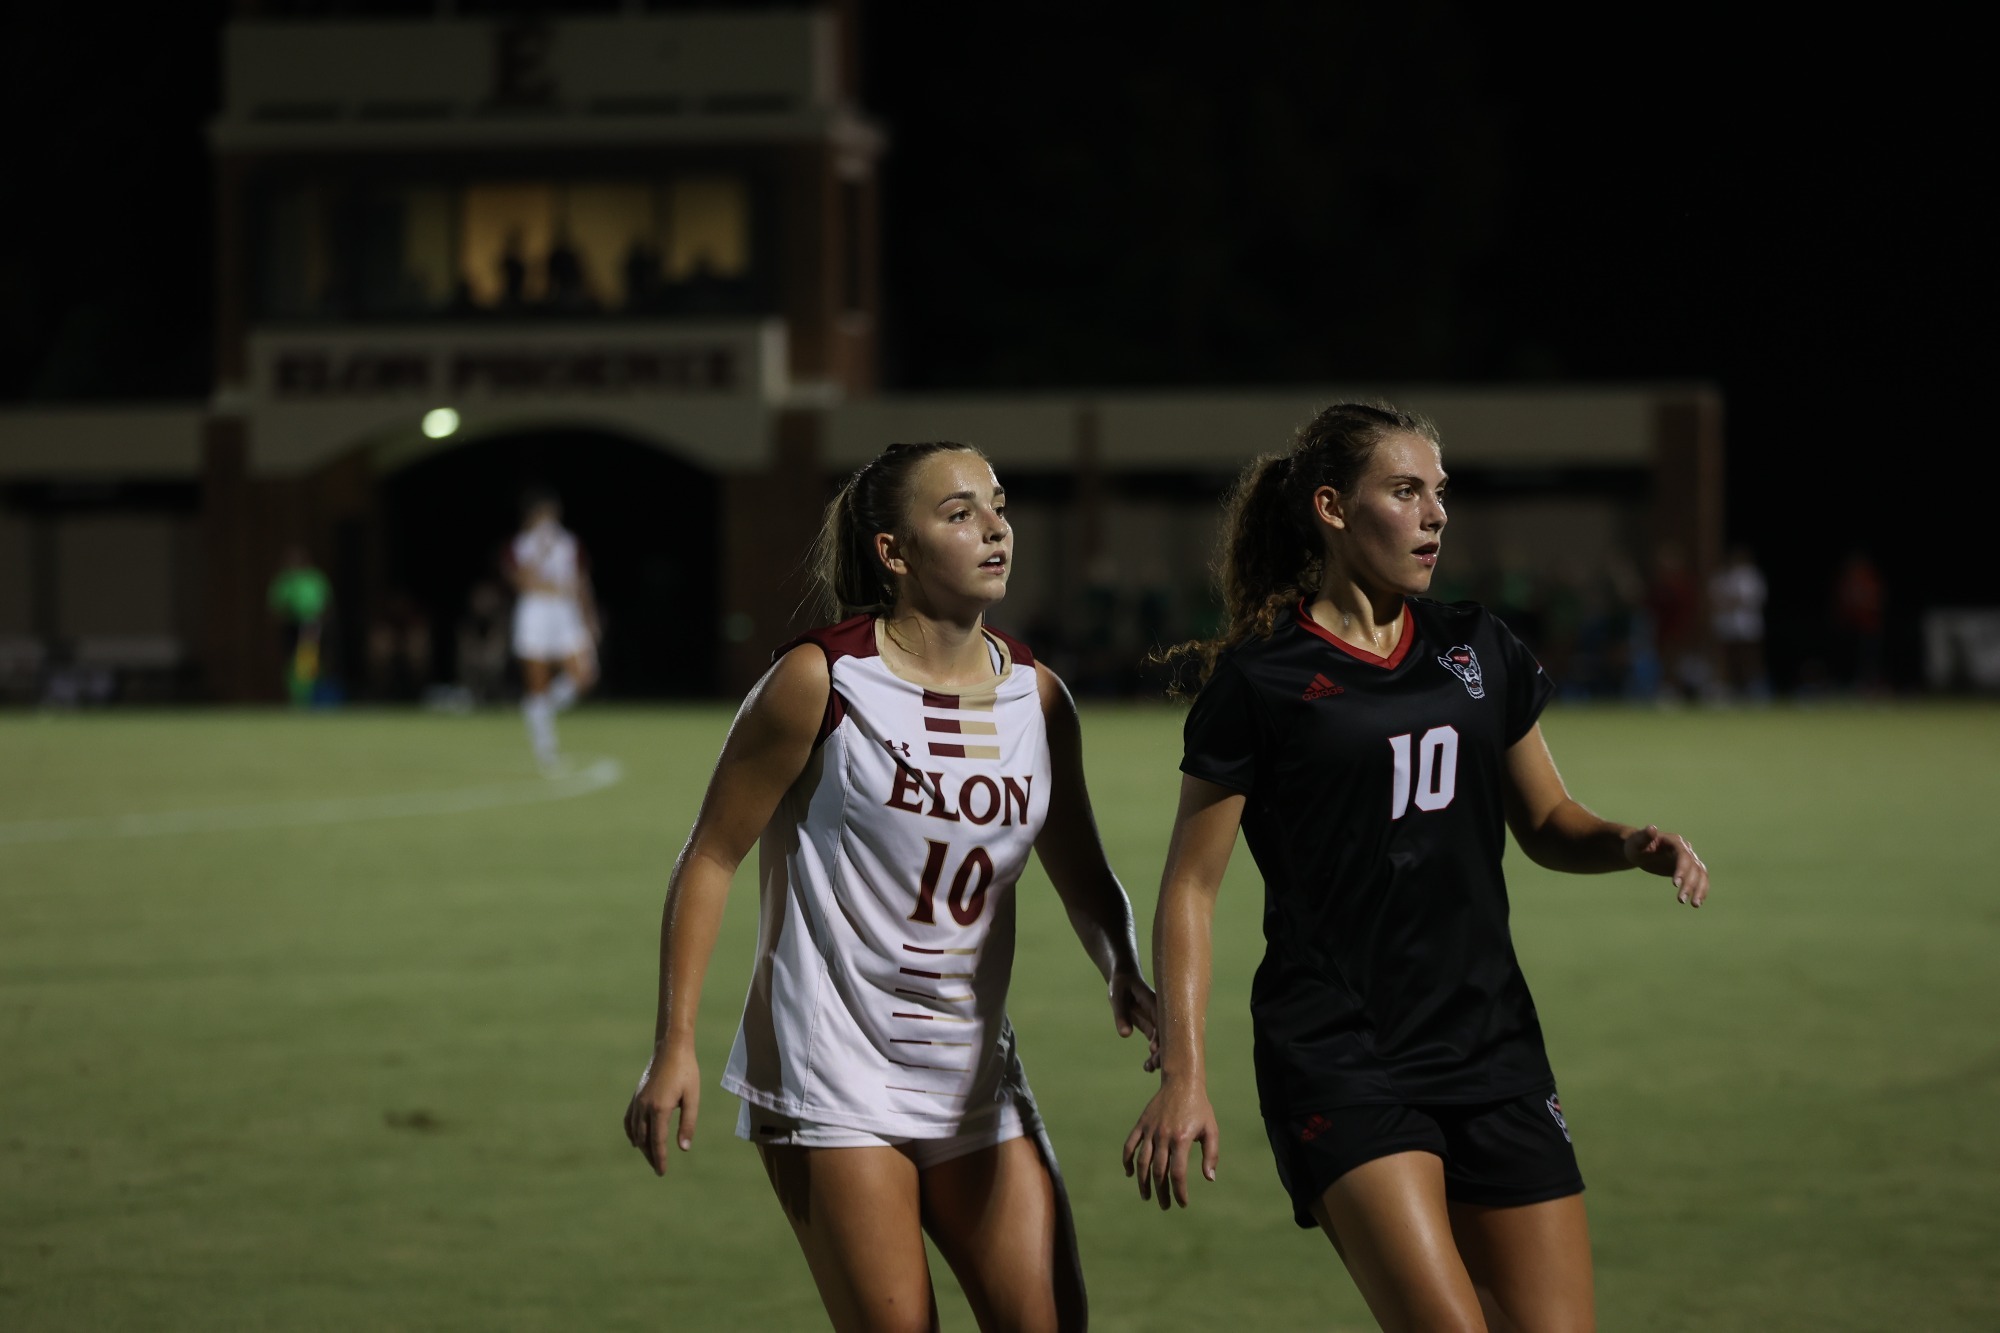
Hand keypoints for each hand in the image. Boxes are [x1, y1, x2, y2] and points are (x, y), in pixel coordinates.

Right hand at [623, 1041, 699, 1175]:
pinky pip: (629, 1120)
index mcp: (660, 1109)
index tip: (662, 1173)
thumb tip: (684, 1148)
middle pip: (644, 1140)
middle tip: (658, 1170)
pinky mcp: (636, 1096)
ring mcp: (638, 1101)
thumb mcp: (692, 1098)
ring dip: (642, 1147)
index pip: (658, 1142)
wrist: (671, 1048)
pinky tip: (635, 1140)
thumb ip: (688, 1123)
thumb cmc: (686, 1072)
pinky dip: (631, 1133)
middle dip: (651, 1156)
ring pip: (636, 1132)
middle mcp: (645, 1107)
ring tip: (651, 1157)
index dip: (660, 1159)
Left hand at [1108, 968, 1161, 1071]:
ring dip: (1158, 1055)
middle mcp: (1159, 1012)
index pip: (1161, 1019)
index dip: (1160, 1034)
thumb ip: (1120, 1015)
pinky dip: (1153, 1054)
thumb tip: (1125, 1035)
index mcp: (1154, 1002)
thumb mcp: (1117, 997)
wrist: (1124, 978)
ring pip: (1162, 1040)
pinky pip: (1155, 1042)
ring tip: (1149, 1068)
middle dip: (1162, 1050)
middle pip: (1165, 1033)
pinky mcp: (1151, 1026)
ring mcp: (1156, 1020)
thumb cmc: (1121, 984)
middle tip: (1154, 1065)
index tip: (1155, 1049)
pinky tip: (1147, 1067)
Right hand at [1123, 1079, 1219, 1209]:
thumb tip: (1210, 1178)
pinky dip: (1127, 1161)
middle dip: (1161, 1192)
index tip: (1182, 1203)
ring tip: (1147, 1196)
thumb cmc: (1200, 1108)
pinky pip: (1130, 1145)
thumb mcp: (1212, 1130)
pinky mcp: (1141, 1124)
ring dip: (1143, 1182)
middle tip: (1165, 1206)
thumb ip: (1211, 1155)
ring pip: (1142, 1162)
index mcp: (1182, 1139)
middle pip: (1158, 1172)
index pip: (1177, 1173)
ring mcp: (1150, 1130)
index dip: (1179, 1192)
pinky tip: (1130, 1174)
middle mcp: (1163, 1135)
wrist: (1182, 1082)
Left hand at [1623, 824, 1709, 906]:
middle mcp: (1686, 849)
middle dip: (1689, 884)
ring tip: (1694, 905)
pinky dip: (1701, 890)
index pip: (1683, 855)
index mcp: (1675, 842)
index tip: (1675, 884)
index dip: (1681, 869)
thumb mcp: (1636, 842)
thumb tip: (1652, 828)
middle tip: (1681, 900)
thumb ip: (1644, 836)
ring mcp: (1689, 859)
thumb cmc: (1635, 845)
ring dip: (1700, 889)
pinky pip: (1700, 879)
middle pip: (1694, 867)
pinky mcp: (1689, 869)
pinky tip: (1697, 902)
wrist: (1640, 851)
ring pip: (1701, 874)